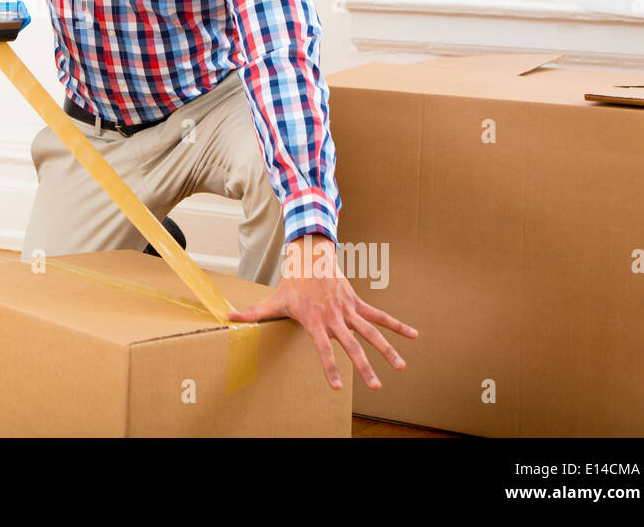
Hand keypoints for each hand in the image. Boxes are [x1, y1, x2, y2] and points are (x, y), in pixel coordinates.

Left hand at [228, 233, 417, 390]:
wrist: (311, 256)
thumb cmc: (292, 283)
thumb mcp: (273, 300)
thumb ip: (253, 314)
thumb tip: (228, 318)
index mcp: (315, 321)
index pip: (323, 348)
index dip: (329, 367)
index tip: (335, 387)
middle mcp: (335, 316)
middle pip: (352, 344)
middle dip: (364, 366)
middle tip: (376, 386)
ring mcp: (348, 309)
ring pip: (371, 332)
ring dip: (387, 349)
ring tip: (400, 367)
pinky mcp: (357, 303)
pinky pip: (379, 316)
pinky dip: (397, 325)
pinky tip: (415, 335)